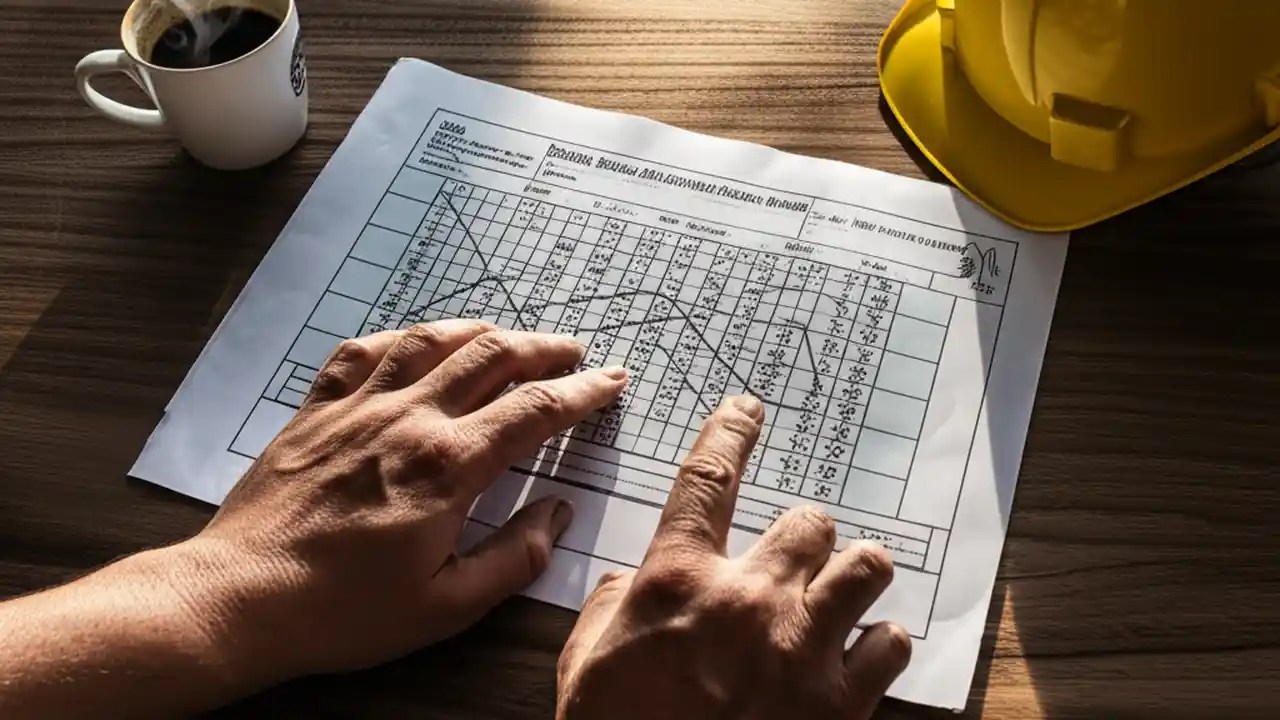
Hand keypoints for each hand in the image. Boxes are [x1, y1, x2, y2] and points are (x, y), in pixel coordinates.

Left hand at [174, 319, 626, 685]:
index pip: (534, 410)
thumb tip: (556, 516)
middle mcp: (408, 420)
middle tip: (572, 353)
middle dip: (543, 348)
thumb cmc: (341, 610)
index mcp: (447, 468)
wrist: (241, 596)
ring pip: (433, 341)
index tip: (609, 382)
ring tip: (510, 336)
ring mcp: (358, 407)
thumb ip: (513, 558)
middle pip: (492, 357)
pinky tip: (419, 341)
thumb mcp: (445, 606)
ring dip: (482, 330)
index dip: (582, 391)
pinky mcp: (318, 409)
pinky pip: (364, 350)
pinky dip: (403, 336)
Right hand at [556, 396, 910, 719]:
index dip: (730, 432)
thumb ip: (613, 606)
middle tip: (794, 557)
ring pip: (867, 566)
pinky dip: (880, 645)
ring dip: (855, 574)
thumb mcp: (585, 663)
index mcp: (679, 582)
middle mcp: (749, 600)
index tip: (747, 410)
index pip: (708, 480)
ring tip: (843, 592)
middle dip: (805, 534)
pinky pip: (891, 644)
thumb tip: (634, 582)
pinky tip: (862, 655)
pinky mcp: (841, 703)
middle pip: (810, 521)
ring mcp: (803, 649)